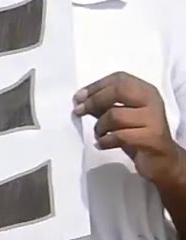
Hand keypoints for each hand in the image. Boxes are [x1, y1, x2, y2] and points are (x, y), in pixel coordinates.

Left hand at [73, 71, 185, 186]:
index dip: (95, 86)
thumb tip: (79, 99)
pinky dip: (104, 141)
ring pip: (115, 115)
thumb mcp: (120, 116)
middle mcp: (152, 101)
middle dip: (93, 101)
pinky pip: (119, 136)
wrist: (161, 160)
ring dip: (99, 126)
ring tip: (99, 134)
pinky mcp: (152, 138)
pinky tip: (101, 144)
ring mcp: (154, 119)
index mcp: (145, 91)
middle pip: (118, 90)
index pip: (119, 79)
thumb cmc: (137, 135)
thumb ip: (103, 105)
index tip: (77, 97)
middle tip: (78, 111)